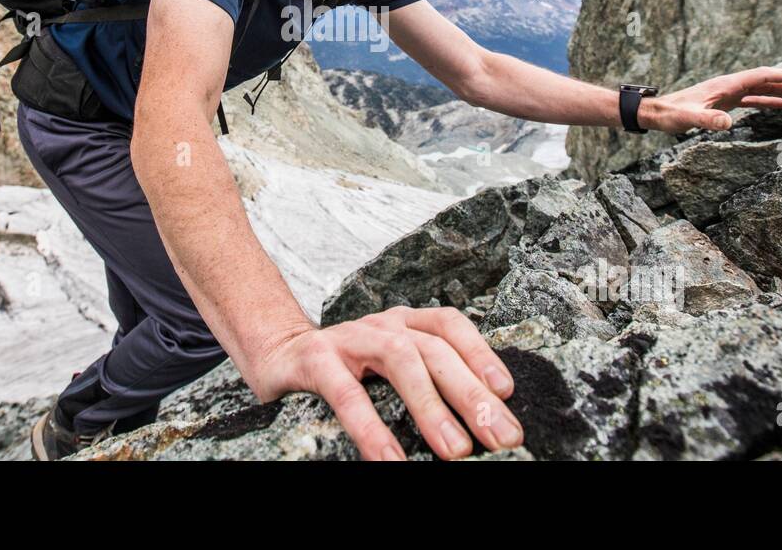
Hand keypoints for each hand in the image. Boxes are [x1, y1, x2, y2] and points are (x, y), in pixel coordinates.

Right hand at [253, 306, 521, 460]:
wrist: (275, 353)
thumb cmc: (344, 370)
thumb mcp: (387, 370)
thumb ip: (425, 384)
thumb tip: (478, 426)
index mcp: (404, 323)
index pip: (450, 326)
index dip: (481, 354)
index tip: (506, 392)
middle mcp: (382, 324)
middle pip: (435, 348)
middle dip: (471, 393)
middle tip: (499, 435)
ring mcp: (348, 337)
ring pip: (400, 359)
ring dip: (431, 405)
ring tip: (455, 450)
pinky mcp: (315, 359)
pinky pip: (347, 393)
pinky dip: (371, 428)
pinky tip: (390, 459)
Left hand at [641, 66, 781, 133]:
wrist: (657, 113)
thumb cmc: (671, 115)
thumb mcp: (689, 119)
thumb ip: (707, 120)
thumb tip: (728, 123)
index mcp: (728, 84)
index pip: (766, 76)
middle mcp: (731, 85)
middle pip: (771, 82)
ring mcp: (729, 93)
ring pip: (766, 90)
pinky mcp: (725, 102)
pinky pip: (755, 99)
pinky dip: (772, 101)